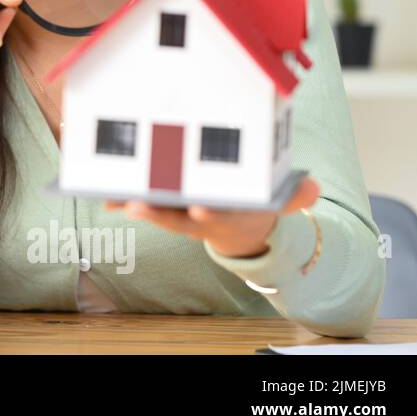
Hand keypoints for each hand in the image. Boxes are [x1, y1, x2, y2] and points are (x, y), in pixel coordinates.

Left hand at [103, 176, 321, 257]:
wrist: (238, 224)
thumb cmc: (255, 203)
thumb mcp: (279, 201)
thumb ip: (294, 196)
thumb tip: (313, 190)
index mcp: (227, 214)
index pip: (219, 216)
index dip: (210, 213)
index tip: (201, 209)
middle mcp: (197, 217)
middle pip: (176, 216)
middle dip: (159, 211)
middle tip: (140, 204)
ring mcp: (177, 213)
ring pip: (153, 210)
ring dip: (133, 204)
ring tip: (113, 199)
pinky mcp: (161, 205)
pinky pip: (139, 200)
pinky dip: (122, 197)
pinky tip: (103, 194)